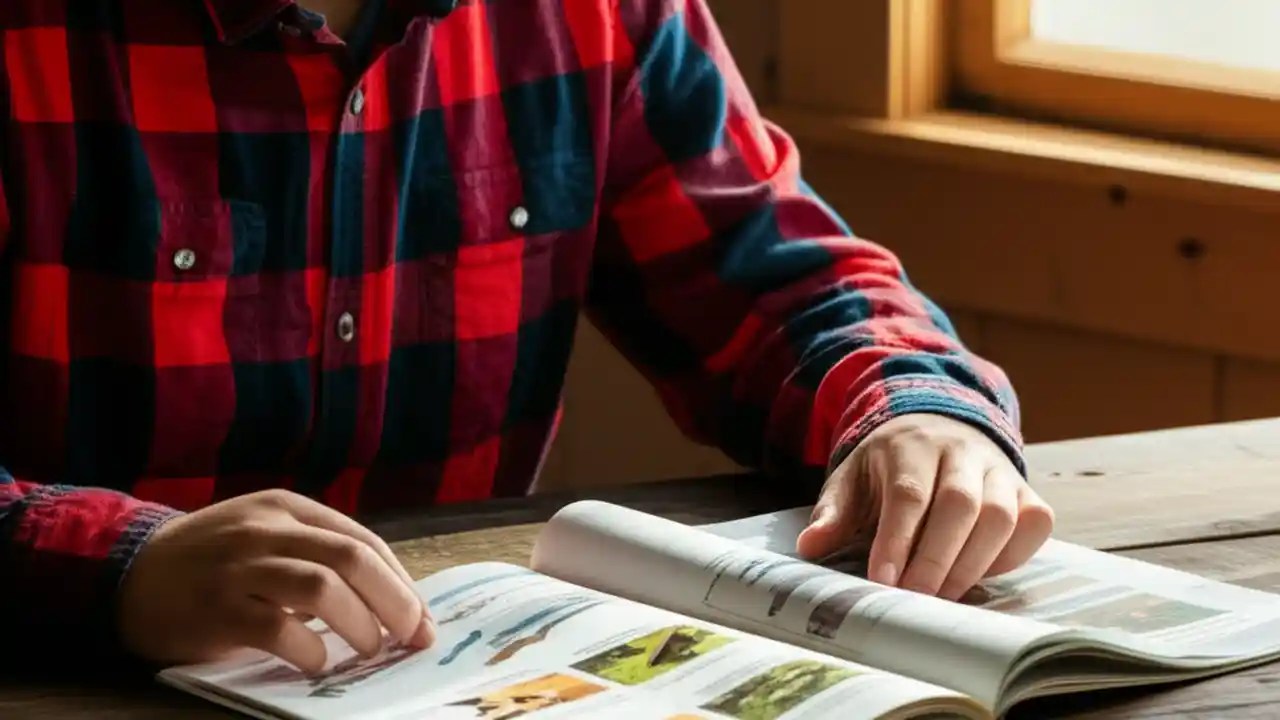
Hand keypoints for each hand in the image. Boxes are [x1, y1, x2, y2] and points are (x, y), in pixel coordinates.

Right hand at [118, 489, 434, 672]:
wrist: (125, 573)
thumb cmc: (211, 563)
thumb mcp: (265, 537)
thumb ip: (316, 555)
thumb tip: (388, 602)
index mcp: (288, 508)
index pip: (363, 541)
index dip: (401, 582)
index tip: (422, 619)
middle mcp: (267, 529)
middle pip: (352, 558)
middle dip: (395, 601)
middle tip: (411, 637)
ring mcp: (240, 566)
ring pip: (322, 586)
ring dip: (359, 623)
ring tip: (370, 649)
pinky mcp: (217, 607)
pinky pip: (277, 627)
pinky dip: (309, 649)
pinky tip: (318, 663)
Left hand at [796, 414, 1053, 600]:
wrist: (935, 427)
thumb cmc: (888, 467)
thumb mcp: (852, 480)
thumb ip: (834, 513)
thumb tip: (810, 547)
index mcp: (911, 445)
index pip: (908, 494)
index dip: (897, 540)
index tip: (883, 580)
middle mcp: (961, 451)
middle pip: (959, 504)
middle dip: (936, 558)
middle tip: (915, 597)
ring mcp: (998, 469)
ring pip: (1000, 515)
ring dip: (972, 563)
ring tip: (942, 595)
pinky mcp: (1025, 490)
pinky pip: (1034, 522)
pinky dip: (1012, 555)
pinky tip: (981, 574)